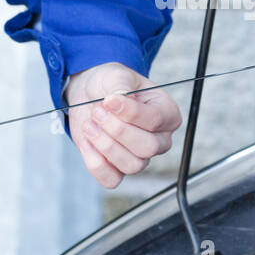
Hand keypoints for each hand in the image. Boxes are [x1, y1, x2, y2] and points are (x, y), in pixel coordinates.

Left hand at [65, 62, 179, 189]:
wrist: (90, 93)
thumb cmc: (110, 84)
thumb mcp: (116, 75)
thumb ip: (121, 85)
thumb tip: (118, 99)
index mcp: (167, 113)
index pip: (155, 121)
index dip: (130, 113)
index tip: (108, 100)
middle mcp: (159, 139)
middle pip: (148, 148)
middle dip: (117, 130)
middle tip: (98, 112)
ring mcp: (140, 157)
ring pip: (132, 165)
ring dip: (105, 145)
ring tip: (90, 124)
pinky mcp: (118, 169)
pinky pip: (112, 179)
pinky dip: (96, 163)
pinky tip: (87, 142)